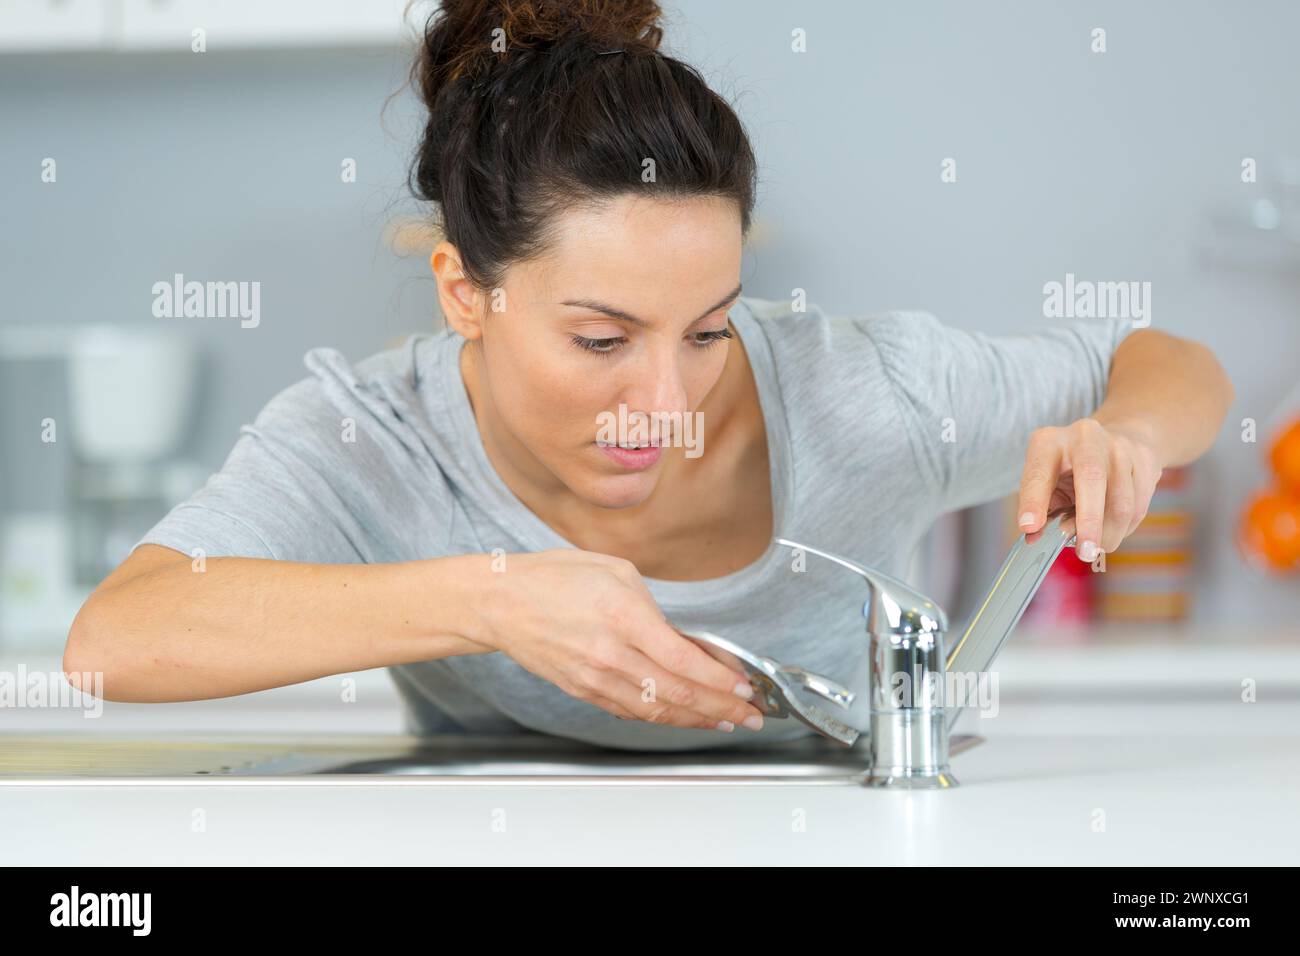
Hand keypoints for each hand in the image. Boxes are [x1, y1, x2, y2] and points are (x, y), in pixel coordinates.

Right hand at [474, 549, 765, 731]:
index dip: (722, 680)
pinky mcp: (584, 691)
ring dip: (697, 719)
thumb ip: (656, 610)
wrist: (500, 602)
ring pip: (656, 710)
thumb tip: (688, 643)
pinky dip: (663, 716)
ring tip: (726, 721)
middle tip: (751, 715)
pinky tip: (684, 715)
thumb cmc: (554, 577)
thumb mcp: (617, 572)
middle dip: (722, 708)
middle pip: (678, 694)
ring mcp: (595, 678)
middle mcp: (611, 654)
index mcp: (623, 617)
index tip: (745, 686)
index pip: (685, 661)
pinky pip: (631, 711)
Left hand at [1016, 417, 1163, 561]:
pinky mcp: (1144, 459)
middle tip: (1084, 552)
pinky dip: (1124, 528)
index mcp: (1049, 442)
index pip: (1039, 473)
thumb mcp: (1048, 480)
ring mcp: (1118, 446)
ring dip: (1109, 533)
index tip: (1029, 528)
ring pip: (1121, 500)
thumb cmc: (1072, 468)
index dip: (1033, 502)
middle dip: (1088, 521)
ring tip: (1095, 548)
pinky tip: (1112, 531)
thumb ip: (1043, 507)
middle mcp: (1084, 437)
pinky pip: (1138, 505)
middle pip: (1091, 478)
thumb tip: (1035, 538)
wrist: (1120, 437)